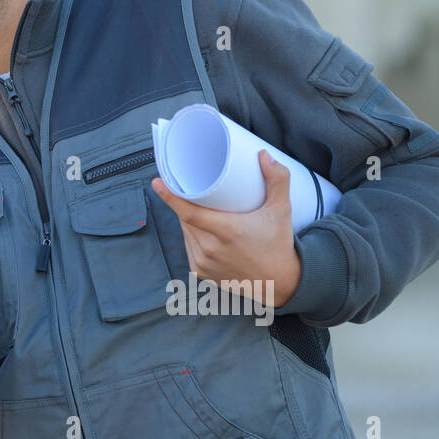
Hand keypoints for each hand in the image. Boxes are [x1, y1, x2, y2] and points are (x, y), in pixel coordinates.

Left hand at [150, 149, 300, 306]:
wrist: (279, 283)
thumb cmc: (278, 244)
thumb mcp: (281, 211)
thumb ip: (277, 180)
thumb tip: (263, 155)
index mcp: (227, 232)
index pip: (190, 213)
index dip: (170, 197)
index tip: (157, 182)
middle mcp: (211, 249)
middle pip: (186, 219)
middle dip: (186, 203)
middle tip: (192, 189)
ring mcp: (203, 263)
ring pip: (185, 232)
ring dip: (188, 219)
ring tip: (201, 208)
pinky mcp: (200, 272)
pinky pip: (188, 247)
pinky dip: (191, 236)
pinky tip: (201, 230)